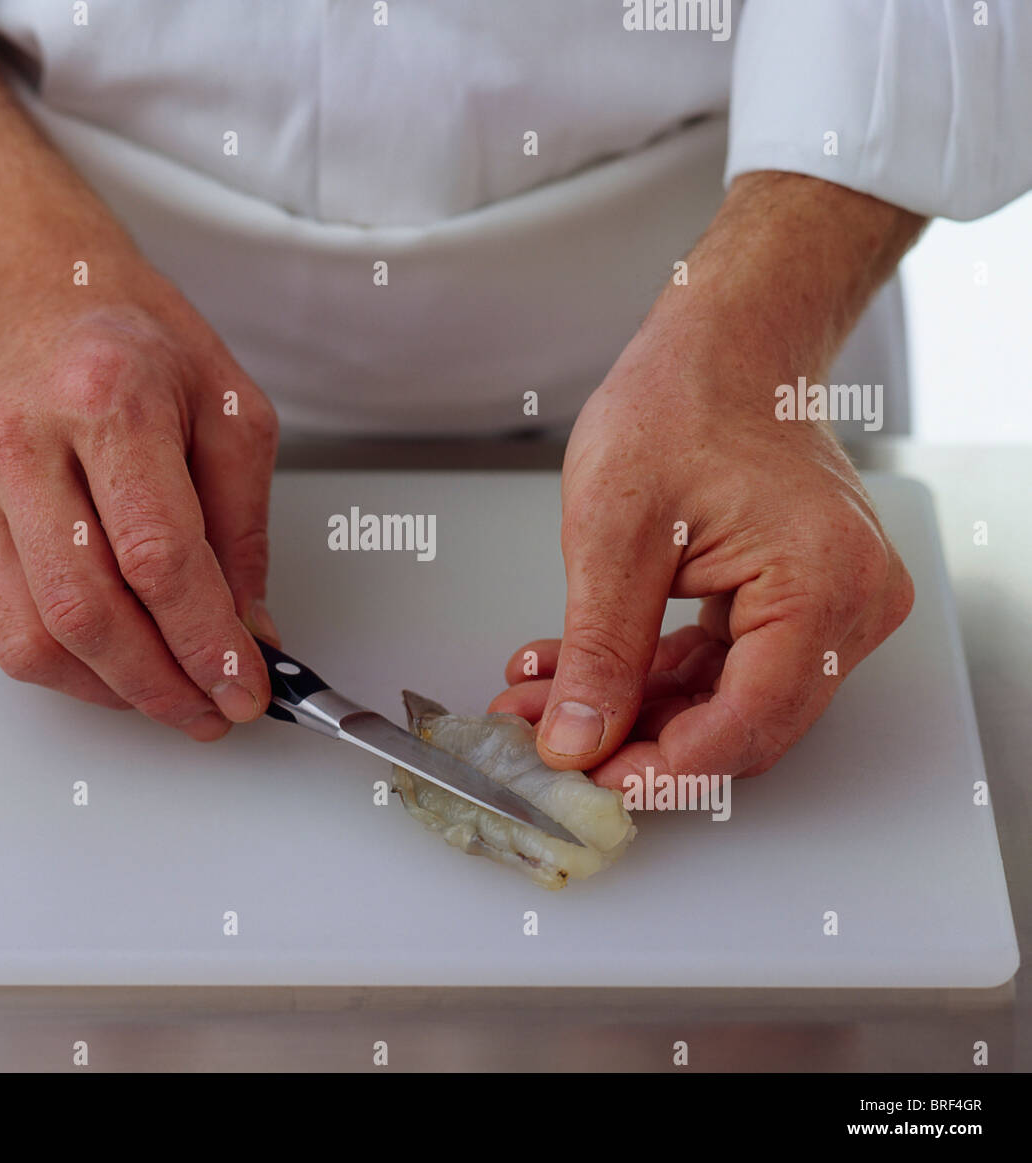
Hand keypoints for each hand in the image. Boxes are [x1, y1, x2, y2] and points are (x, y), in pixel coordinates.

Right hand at [0, 287, 279, 739]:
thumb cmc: (133, 340)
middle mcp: (24, 447)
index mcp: (106, 402)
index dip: (207, 640)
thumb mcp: (228, 409)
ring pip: (34, 637)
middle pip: (88, 611)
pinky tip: (119, 670)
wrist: (25, 294)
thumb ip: (241, 525)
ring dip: (114, 691)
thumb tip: (250, 626)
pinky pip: (3, 629)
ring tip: (175, 699)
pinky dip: (69, 669)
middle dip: (163, 684)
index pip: (159, 557)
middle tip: (215, 710)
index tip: (247, 686)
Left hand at [490, 172, 923, 789]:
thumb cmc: (684, 400)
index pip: (745, 726)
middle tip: (549, 741)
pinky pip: (723, 665)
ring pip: (722, 702)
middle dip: (633, 740)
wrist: (722, 344)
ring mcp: (828, 606)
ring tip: (542, 701)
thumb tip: (580, 739)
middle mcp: (848, 606)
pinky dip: (649, 674)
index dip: (660, 769)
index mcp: (820, 585)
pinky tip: (577, 669)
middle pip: (737, 724)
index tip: (587, 779)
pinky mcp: (795, 601)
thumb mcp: (614, 533)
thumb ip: (600, 651)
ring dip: (630, 709)